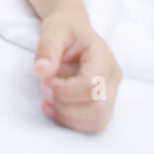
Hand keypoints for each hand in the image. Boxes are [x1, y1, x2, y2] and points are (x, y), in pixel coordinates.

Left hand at [33, 9, 121, 132]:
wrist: (72, 30)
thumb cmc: (65, 28)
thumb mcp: (53, 29)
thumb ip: (47, 47)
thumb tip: (41, 71)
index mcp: (104, 57)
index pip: (91, 85)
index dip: (65, 90)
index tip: (44, 81)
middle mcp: (112, 77)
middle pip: (98, 108)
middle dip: (66, 105)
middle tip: (45, 90)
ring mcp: (111, 93)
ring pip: (97, 121)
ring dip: (68, 116)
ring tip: (48, 100)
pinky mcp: (102, 104)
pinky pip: (91, 125)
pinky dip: (70, 122)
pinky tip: (53, 108)